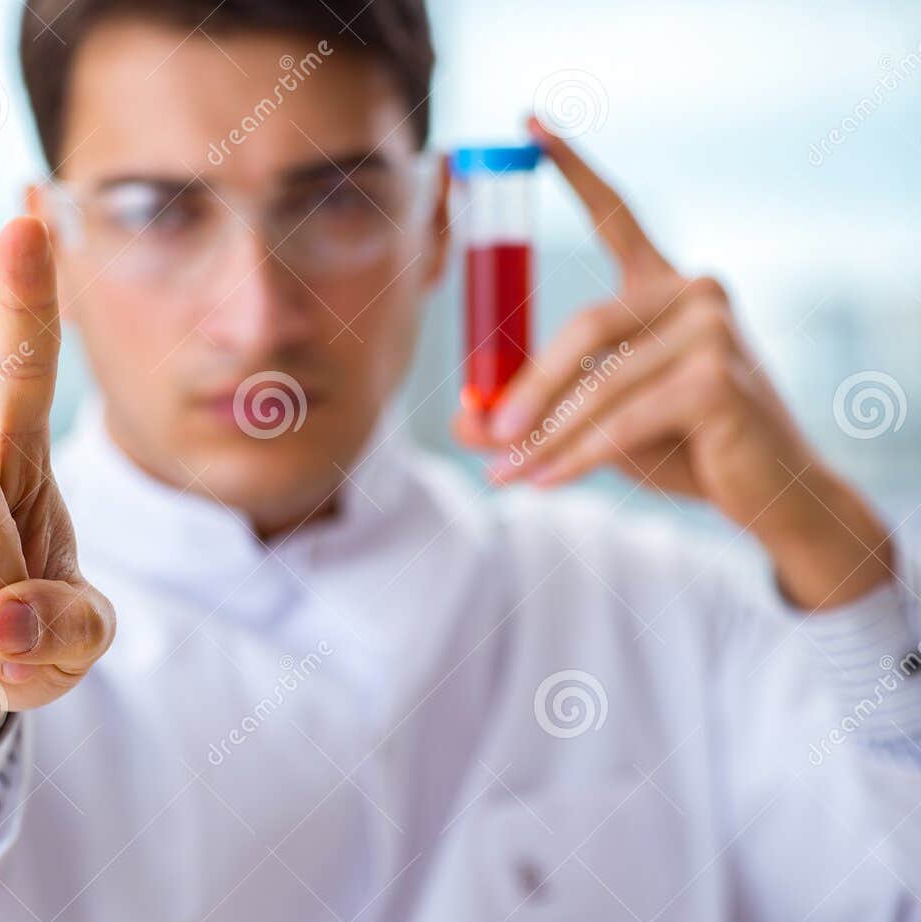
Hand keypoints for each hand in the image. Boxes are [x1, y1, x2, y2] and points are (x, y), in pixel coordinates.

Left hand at [454, 119, 892, 609]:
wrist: (767, 492)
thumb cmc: (683, 448)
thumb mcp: (598, 426)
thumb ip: (535, 416)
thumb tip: (462, 422)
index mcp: (664, 285)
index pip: (617, 214)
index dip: (574, 168)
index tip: (529, 121)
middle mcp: (693, 292)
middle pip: (586, 327)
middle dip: (528, 388)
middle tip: (485, 433)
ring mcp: (713, 330)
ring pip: (599, 384)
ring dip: (544, 436)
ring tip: (504, 473)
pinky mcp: (718, 381)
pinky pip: (622, 421)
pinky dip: (576, 456)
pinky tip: (545, 481)